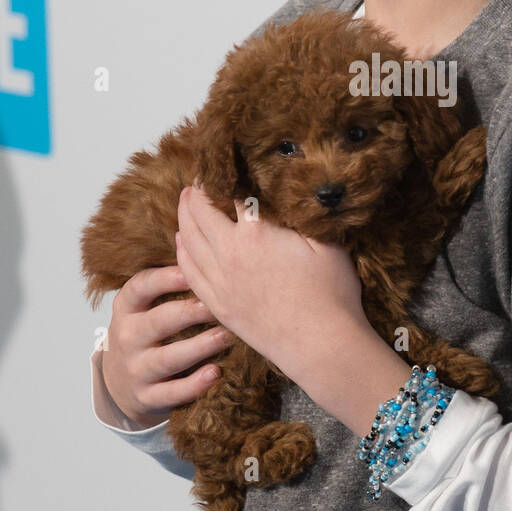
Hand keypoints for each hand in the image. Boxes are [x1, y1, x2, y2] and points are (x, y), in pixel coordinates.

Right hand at [101, 265, 230, 427]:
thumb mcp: (146, 305)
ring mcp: (135, 369)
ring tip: (226, 337)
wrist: (121, 383)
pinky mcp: (146, 397)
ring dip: (198, 347)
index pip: (140, 287)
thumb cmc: (147, 332)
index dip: (165, 279)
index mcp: (127, 307)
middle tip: (221, 305)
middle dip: (190, 312)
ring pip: (166, 358)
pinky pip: (171, 393)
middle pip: (158, 322)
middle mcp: (127, 337)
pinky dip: (193, 385)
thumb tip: (193, 237)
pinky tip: (215, 373)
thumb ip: (168, 280)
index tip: (192, 272)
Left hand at [174, 182, 368, 396]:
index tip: (225, 166)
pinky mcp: (218, 305)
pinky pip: (188, 272)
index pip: (230, 193)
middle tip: (197, 180)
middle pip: (200, 213)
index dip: (225, 176)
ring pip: (187, 240)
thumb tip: (285, 191)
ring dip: (183, 217)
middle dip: (195, 192)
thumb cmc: (331, 292)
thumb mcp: (324, 241)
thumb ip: (298, 214)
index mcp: (256, 233)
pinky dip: (180, 251)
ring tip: (186, 203)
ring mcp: (220, 281)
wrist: (320, 344)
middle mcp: (229, 254)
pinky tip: (181, 242)